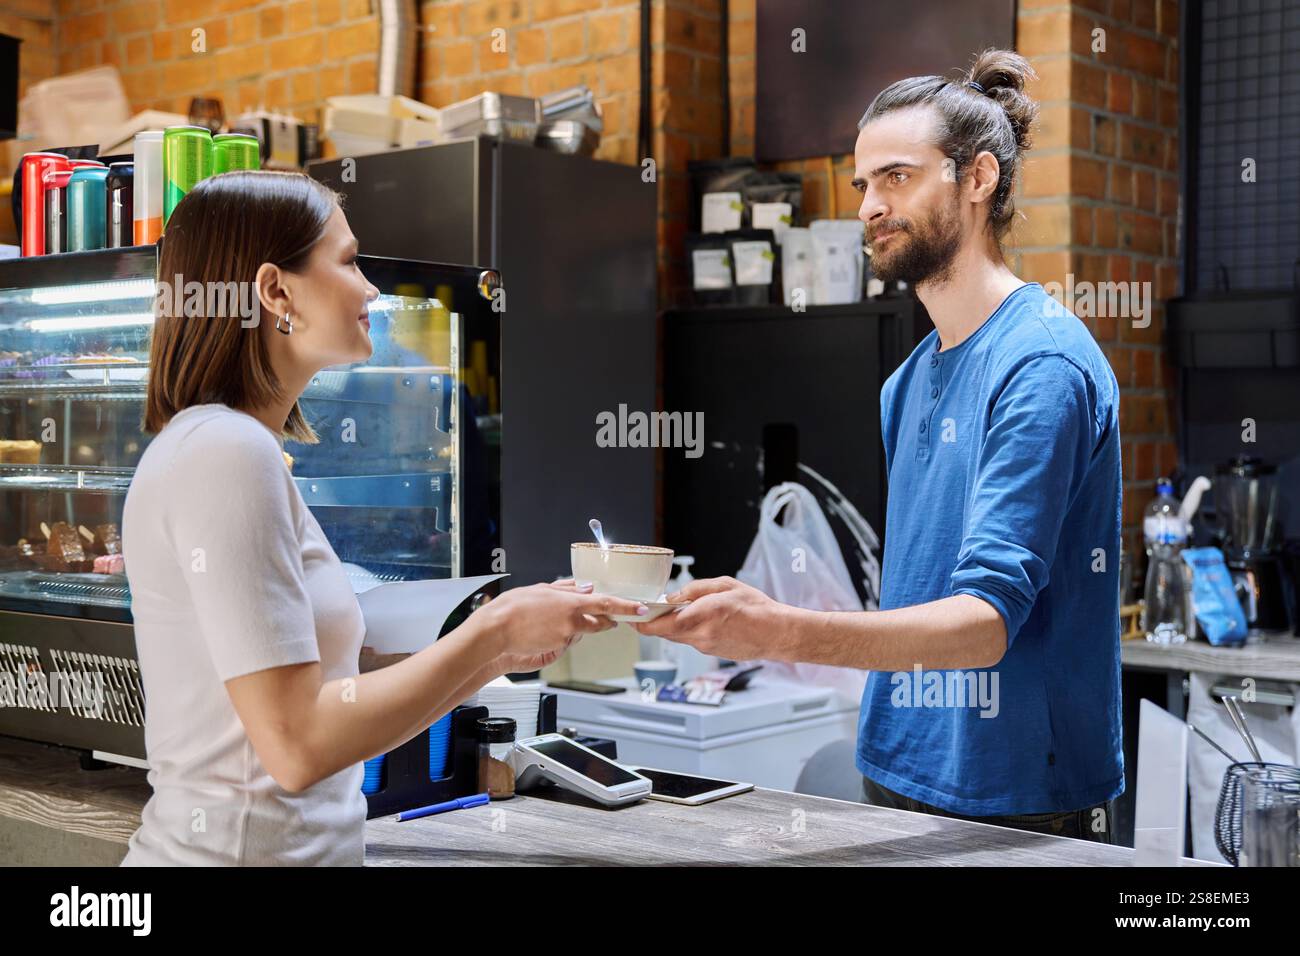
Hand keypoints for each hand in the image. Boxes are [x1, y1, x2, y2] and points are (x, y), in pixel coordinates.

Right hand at [475, 581, 647, 668]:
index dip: (626, 607)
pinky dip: (563, 634)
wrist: (496, 631)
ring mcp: (565, 637)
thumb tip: (586, 587)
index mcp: (571, 603)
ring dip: (581, 626)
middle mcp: (572, 621)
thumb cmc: (514, 607)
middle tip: (611, 618)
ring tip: (559, 619)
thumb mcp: (542, 589)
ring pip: (583, 631)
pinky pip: (567, 640)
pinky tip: (546, 628)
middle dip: (608, 621)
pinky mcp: (556, 648)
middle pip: (601, 623)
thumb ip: (568, 589)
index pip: (607, 604)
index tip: (640, 609)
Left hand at [632, 576, 789, 660]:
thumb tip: (673, 596)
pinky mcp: (711, 653)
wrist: (777, 633)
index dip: (642, 622)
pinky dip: (686, 631)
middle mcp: (700, 635)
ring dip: (670, 626)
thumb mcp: (726, 585)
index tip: (633, 614)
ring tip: (672, 611)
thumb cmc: (756, 607)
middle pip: (663, 633)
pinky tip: (696, 620)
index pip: (660, 625)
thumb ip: (696, 589)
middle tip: (647, 609)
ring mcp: (705, 647)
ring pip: (676, 637)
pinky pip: (690, 641)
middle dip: (652, 622)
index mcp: (703, 614)